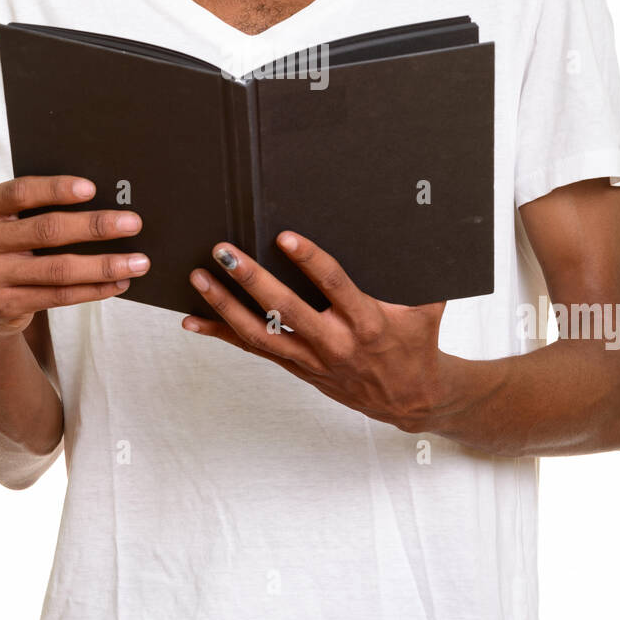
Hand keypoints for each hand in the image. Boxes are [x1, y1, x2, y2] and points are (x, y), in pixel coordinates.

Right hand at [0, 175, 148, 341]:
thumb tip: (104, 201)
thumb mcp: (8, 219)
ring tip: (138, 262)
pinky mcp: (4, 305)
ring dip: (104, 265)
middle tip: (132, 223)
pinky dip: (94, 289)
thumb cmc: (8, 243)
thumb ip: (37, 207)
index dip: (56, 189)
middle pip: (46, 231)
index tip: (92, 189)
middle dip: (95, 226)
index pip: (20, 192)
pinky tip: (118, 283)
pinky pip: (59, 296)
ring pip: (58, 269)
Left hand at [182, 232, 446, 431]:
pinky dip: (222, 334)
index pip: (335, 287)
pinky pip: (255, 349)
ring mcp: (312, 359)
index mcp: (368, 322)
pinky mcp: (298, 368)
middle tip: (225, 253)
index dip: (311, 262)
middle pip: (287, 311)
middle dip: (253, 280)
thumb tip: (418, 220)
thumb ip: (418, 268)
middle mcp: (336, 342)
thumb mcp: (426, 304)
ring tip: (200, 277)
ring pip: (262, 334)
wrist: (410, 399)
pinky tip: (193, 321)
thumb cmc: (417, 342)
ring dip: (226, 306)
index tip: (286, 237)